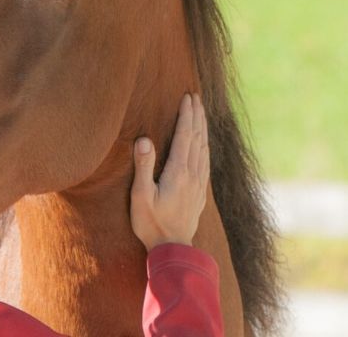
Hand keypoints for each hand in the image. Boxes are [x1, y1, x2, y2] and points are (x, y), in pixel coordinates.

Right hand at [130, 93, 209, 250]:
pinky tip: (203, 142)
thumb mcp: (141, 196)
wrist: (173, 250)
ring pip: (204, 148)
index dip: (186, 115)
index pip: (184, 136)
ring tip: (200, 112)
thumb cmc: (151, 223)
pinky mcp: (199, 192)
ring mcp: (198, 183)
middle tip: (195, 96)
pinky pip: (206, 161)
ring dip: (202, 127)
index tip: (186, 97)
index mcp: (178, 172)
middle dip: (196, 116)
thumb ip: (143, 167)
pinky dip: (205, 145)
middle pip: (197, 138)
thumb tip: (144, 139)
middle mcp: (192, 174)